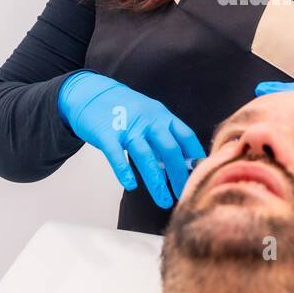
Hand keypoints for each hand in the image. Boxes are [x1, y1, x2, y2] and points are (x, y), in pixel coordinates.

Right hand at [58, 71, 206, 208]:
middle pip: (170, 149)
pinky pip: (116, 155)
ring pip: (146, 156)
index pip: (186, 136)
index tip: (203, 174)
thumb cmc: (123, 109)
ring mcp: (127, 127)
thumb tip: (181, 163)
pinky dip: (124, 171)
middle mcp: (148, 120)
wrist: (90, 92)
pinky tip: (131, 186)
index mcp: (161, 115)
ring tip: (164, 200)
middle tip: (184, 195)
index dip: (196, 156)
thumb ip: (163, 137)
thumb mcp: (149, 115)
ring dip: (157, 182)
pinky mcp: (106, 134)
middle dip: (179, 175)